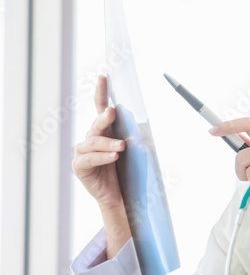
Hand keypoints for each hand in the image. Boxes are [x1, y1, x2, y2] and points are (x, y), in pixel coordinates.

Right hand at [72, 75, 125, 210]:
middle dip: (104, 117)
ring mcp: (83, 152)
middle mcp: (91, 138)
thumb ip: (138, 138)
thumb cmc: (128, 171)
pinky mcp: (79, 167)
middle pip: (97, 124)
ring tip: (121, 147)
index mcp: (104, 131)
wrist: (121, 197)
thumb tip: (144, 128)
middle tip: (111, 111)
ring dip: (107, 143)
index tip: (104, 76)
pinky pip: (88, 159)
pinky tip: (113, 157)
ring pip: (93, 142)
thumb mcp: (137, 152)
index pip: (101, 108)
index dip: (101, 92)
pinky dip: (102, 157)